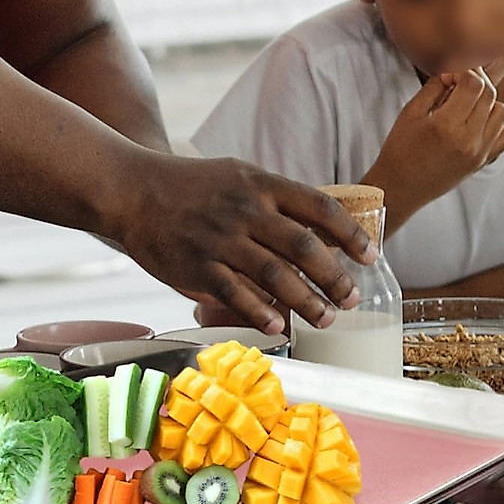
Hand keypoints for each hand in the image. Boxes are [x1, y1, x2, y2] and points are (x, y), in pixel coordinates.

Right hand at [120, 154, 374, 333]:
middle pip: (305, 247)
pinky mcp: (197, 266)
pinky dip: (260, 313)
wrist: (133, 190)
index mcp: (261, 185)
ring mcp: (221, 240)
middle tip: (351, 299)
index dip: (350, 234)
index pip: (319, 207)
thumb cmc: (192, 186)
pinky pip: (236, 294)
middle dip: (335, 277)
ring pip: (276, 275)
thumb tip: (321, 230)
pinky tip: (279, 327)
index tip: (370, 256)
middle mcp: (246, 211)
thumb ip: (277, 200)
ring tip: (326, 318)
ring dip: (307, 301)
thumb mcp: (240, 176)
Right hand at [366, 67, 503, 225]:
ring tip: (466, 104)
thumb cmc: (400, 150)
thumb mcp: (410, 112)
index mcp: (446, 125)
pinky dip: (497, 123)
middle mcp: (468, 140)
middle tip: (457, 83)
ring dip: (487, 101)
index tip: (449, 75)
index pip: (473, 83)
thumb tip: (453, 71)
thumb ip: (435, 87)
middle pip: (489, 94)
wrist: (400, 188)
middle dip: (475, 81)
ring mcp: (479, 153)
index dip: (463, 71)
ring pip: (501, 111)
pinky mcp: (483, 162)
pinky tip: (478, 122)